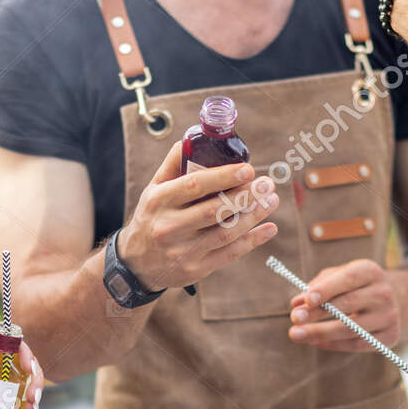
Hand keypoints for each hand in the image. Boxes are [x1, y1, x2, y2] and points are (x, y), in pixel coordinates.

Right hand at [117, 140, 279, 290]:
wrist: (136, 265)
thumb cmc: (151, 219)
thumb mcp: (153, 190)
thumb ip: (173, 165)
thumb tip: (193, 139)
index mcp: (159, 202)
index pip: (194, 186)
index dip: (223, 177)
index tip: (248, 168)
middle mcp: (169, 227)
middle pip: (214, 210)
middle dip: (245, 196)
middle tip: (267, 184)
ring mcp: (183, 251)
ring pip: (226, 232)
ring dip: (253, 216)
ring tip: (271, 200)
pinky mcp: (196, 269)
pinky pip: (230, 253)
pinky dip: (253, 240)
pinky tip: (269, 228)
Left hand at [288, 259, 400, 350]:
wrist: (391, 303)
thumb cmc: (354, 287)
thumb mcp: (338, 278)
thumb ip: (317, 287)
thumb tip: (296, 304)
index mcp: (370, 271)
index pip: (347, 279)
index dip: (326, 289)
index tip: (305, 300)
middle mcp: (383, 292)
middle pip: (347, 304)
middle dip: (317, 313)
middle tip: (294, 319)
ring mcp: (389, 316)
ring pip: (350, 328)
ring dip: (320, 333)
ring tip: (296, 335)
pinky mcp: (390, 336)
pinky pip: (356, 344)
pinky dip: (333, 344)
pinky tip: (315, 342)